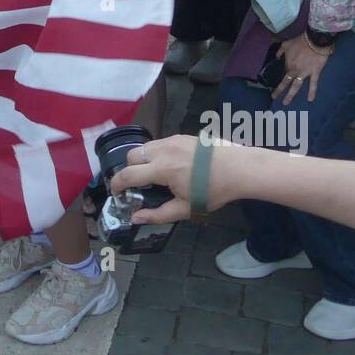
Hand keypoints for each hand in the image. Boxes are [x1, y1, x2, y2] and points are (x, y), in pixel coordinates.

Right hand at [109, 134, 240, 224]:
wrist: (238, 168)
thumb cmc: (213, 191)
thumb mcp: (185, 208)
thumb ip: (158, 214)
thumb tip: (136, 218)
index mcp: (161, 169)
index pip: (127, 174)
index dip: (116, 184)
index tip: (117, 193)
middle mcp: (162, 151)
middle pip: (132, 156)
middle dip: (129, 170)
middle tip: (139, 185)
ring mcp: (171, 140)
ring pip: (145, 147)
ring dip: (142, 161)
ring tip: (155, 176)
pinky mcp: (180, 136)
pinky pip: (159, 144)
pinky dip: (156, 154)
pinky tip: (171, 166)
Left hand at [271, 34, 328, 104]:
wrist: (314, 40)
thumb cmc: (300, 42)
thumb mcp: (286, 44)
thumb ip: (280, 51)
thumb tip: (276, 57)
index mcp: (289, 64)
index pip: (285, 73)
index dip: (285, 74)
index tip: (284, 77)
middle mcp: (295, 71)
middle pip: (286, 82)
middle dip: (280, 91)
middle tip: (274, 97)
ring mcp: (305, 73)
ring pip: (296, 86)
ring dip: (291, 95)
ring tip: (286, 103)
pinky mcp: (315, 73)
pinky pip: (313, 84)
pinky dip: (312, 92)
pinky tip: (310, 100)